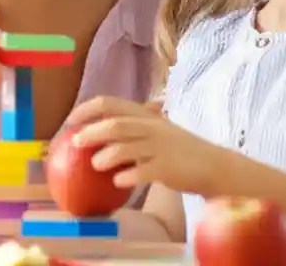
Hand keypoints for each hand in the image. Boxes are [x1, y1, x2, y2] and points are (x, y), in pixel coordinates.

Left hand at [66, 96, 232, 195]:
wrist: (214, 166)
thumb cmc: (179, 150)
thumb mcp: (157, 130)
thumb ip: (132, 128)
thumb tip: (96, 131)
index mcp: (145, 116)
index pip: (110, 103)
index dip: (87, 109)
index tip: (70, 121)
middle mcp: (152, 127)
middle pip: (116, 124)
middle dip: (91, 132)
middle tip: (75, 143)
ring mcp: (161, 147)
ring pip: (127, 147)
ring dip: (106, 156)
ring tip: (95, 164)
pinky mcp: (168, 168)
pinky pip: (143, 172)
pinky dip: (127, 176)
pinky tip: (118, 183)